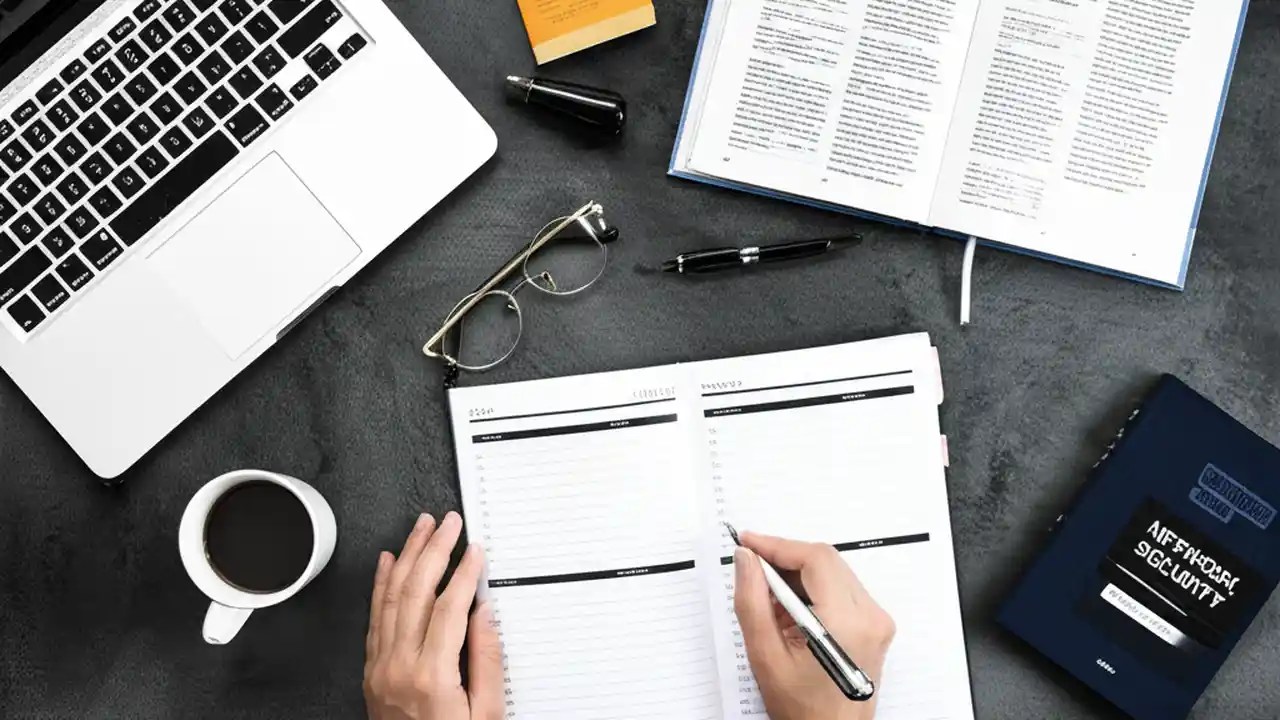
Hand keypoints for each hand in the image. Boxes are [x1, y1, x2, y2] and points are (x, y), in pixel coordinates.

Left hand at [364, 512, 503, 719]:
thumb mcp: (486, 715)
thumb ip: (486, 661)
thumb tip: (485, 612)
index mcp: (432, 675)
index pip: (449, 607)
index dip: (464, 573)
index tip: (475, 550)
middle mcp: (399, 665)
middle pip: (416, 591)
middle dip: (434, 550)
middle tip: (449, 523)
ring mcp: (381, 666)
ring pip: (391, 597)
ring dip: (407, 556)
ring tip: (421, 528)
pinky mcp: (372, 670)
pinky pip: (374, 616)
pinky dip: (380, 584)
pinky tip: (388, 561)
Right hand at [733, 531, 894, 719]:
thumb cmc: (803, 709)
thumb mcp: (766, 656)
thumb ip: (752, 601)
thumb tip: (746, 560)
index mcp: (847, 623)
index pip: (815, 558)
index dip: (778, 545)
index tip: (749, 544)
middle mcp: (870, 616)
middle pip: (826, 561)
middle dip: (786, 558)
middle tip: (752, 567)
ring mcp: (877, 620)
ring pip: (833, 571)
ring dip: (798, 575)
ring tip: (769, 598)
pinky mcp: (875, 625)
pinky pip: (841, 588)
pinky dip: (813, 589)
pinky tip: (790, 610)